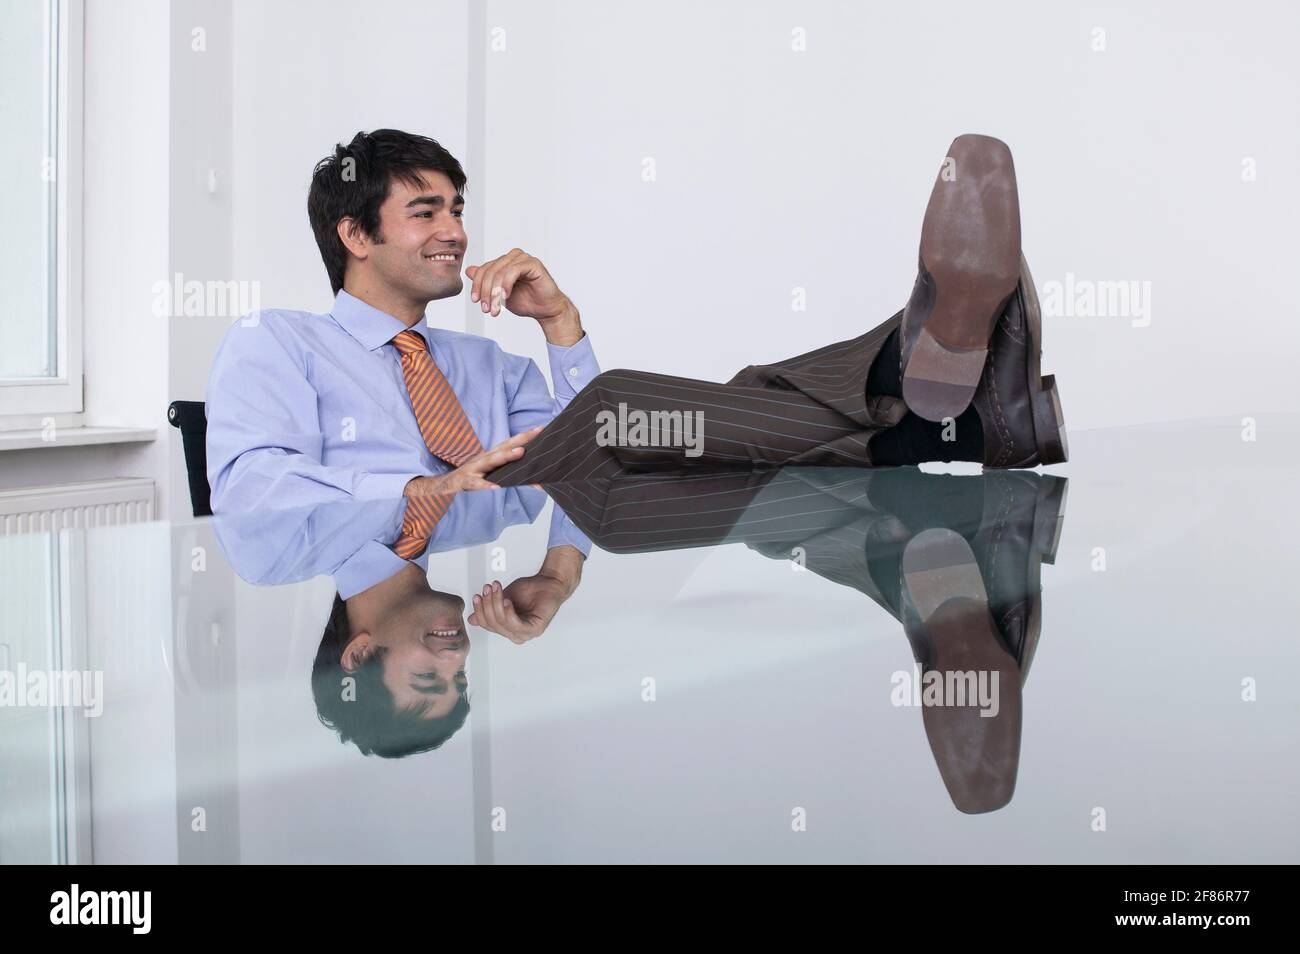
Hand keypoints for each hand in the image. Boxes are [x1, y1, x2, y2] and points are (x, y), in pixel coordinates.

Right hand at [404, 426, 544, 495]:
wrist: (447, 484)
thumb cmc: (476, 477)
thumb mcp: (495, 475)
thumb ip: (516, 477)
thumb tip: (540, 484)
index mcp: (492, 455)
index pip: (512, 443)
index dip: (526, 436)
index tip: (543, 428)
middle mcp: (485, 458)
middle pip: (504, 447)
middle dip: (521, 440)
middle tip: (537, 433)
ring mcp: (475, 468)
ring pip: (492, 461)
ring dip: (506, 456)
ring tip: (520, 453)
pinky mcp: (466, 481)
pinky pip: (476, 483)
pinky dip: (485, 484)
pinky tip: (495, 487)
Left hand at [464, 248, 582, 345]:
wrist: (546, 310)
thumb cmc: (526, 301)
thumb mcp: (499, 294)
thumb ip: (486, 282)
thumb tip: (469, 270)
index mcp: (504, 262)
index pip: (483, 269)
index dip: (477, 285)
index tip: (475, 301)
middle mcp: (513, 257)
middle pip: (490, 270)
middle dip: (485, 292)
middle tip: (487, 309)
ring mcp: (523, 258)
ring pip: (500, 272)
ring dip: (495, 292)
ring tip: (496, 308)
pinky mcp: (533, 263)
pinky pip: (513, 271)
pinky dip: (506, 285)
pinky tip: (506, 297)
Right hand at [469, 546, 584, 643]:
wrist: (549, 582)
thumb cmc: (529, 591)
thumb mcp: (503, 598)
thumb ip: (490, 608)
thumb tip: (472, 619)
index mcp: (507, 629)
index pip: (487, 624)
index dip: (480, 610)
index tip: (477, 595)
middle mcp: (516, 635)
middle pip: (493, 624)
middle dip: (488, 603)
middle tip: (489, 587)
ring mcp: (527, 634)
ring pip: (502, 623)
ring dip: (497, 603)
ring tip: (497, 588)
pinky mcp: (536, 629)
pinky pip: (516, 625)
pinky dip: (509, 612)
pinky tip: (507, 600)